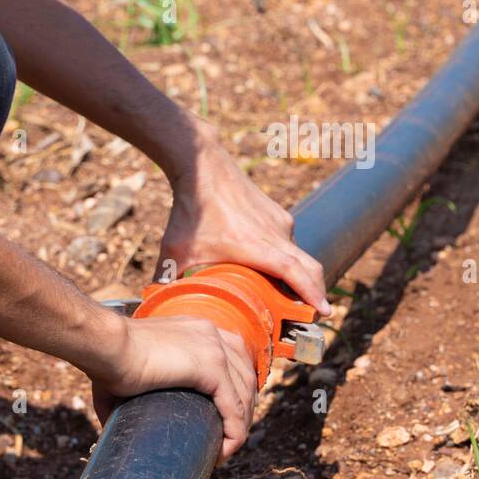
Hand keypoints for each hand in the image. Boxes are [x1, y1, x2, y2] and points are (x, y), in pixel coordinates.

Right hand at [91, 315, 257, 461]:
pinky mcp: (211, 366)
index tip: (225, 417)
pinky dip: (234, 432)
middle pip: (246, 377)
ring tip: (225, 450)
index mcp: (197, 330)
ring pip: (245, 394)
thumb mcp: (132, 372)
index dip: (236, 390)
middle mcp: (211, 334)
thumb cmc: (109, 359)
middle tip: (228, 438)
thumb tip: (113, 425)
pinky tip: (225, 450)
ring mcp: (215, 348)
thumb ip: (129, 394)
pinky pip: (234, 407)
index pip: (234, 358)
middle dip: (244, 411)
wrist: (108, 347)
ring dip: (241, 426)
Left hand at [159, 136, 330, 314]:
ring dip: (301, 276)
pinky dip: (289, 259)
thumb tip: (153, 303)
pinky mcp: (278, 214)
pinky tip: (274, 269)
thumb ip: (165, 278)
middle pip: (310, 267)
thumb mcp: (174, 248)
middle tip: (315, 314)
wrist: (203, 164)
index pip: (296, 272)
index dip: (312, 293)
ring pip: (300, 255)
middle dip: (316, 291)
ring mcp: (280, 222)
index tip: (324, 311)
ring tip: (293, 297)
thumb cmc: (189, 209)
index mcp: (257, 247)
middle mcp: (276, 234)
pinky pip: (290, 241)